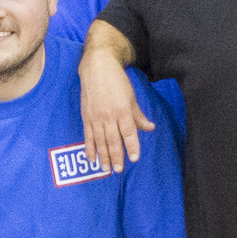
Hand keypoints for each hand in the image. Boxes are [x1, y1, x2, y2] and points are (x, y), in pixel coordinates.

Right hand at [81, 53, 154, 169]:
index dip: (132, 146)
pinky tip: (92, 159)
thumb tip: (150, 128)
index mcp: (123, 111)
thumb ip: (139, 116)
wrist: (97, 68)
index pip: (129, 132)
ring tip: (106, 169)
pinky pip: (88, 136)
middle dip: (117, 156)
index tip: (134, 158)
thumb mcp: (132, 97)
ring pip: (100, 141)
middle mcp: (109, 116)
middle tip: (119, 169)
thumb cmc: (117, 81)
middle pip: (113, 140)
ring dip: (103, 156)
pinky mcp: (86, 117)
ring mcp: (96, 117)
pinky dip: (90, 148)